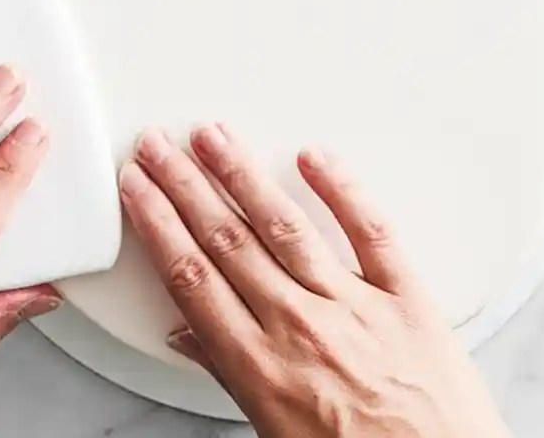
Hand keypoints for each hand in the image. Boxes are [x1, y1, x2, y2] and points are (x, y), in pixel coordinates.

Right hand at [118, 125, 510, 437]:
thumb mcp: (273, 432)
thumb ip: (228, 373)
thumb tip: (187, 334)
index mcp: (260, 366)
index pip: (191, 276)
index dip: (157, 223)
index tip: (137, 189)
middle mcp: (300, 326)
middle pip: (226, 240)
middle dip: (183, 185)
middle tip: (156, 145)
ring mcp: (354, 305)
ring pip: (284, 225)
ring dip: (241, 174)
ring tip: (212, 136)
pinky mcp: (407, 296)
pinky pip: (371, 230)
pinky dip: (342, 189)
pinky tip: (312, 155)